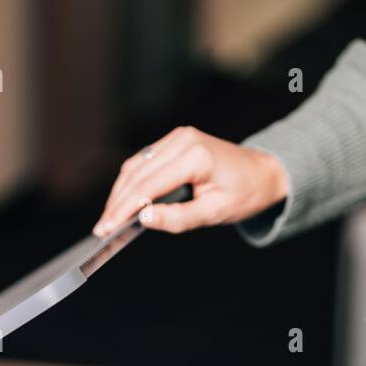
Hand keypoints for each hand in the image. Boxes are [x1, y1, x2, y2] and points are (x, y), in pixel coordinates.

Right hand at [93, 126, 288, 236]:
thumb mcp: (214, 213)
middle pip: (137, 173)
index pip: (148, 185)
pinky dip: (131, 181)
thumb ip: (178, 218)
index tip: (107, 228)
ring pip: (136, 165)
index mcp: (195, 156)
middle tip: (102, 228)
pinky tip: (123, 201)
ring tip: (109, 218)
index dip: (124, 208)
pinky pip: (144, 161)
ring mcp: (178, 137)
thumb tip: (144, 219)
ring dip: (120, 192)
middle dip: (116, 202)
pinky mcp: (175, 140)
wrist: (263, 173)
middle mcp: (183, 140)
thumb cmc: (244, 194)